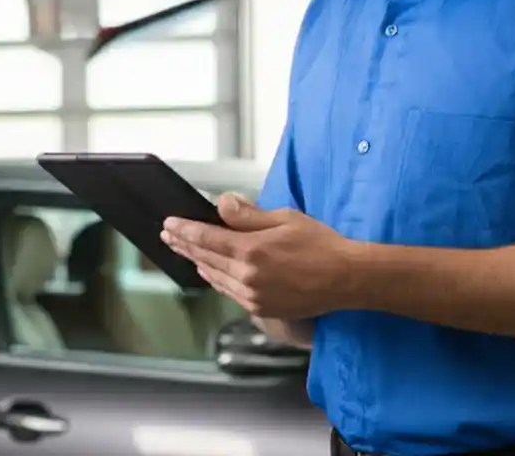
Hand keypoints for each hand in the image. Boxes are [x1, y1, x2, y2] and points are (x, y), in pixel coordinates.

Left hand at [161, 193, 354, 319]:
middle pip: (205, 258)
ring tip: (183, 250)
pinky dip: (215, 279)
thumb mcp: (284, 218)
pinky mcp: (261, 309)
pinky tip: (209, 271)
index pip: (205, 238)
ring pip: (214, 277)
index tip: (169, 224)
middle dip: (184, 245)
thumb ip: (248, 215)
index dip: (184, 230)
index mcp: (251, 251)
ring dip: (197, 262)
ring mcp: (252, 296)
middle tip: (168, 235)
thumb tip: (221, 205)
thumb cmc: (320, 244)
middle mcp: (247, 277)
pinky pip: (229, 291)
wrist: (346, 279)